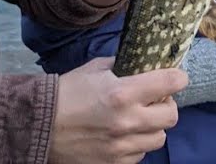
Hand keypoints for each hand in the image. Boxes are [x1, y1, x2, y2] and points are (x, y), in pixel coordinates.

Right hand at [51, 57, 186, 163]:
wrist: (37, 126)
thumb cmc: (65, 93)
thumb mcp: (93, 70)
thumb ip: (120, 66)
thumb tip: (139, 62)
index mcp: (123, 93)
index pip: (170, 83)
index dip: (178, 77)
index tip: (176, 77)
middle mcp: (127, 121)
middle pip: (171, 115)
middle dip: (166, 105)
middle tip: (155, 100)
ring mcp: (121, 147)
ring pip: (159, 138)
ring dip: (152, 127)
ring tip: (137, 120)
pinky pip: (140, 155)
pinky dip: (136, 145)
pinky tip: (123, 136)